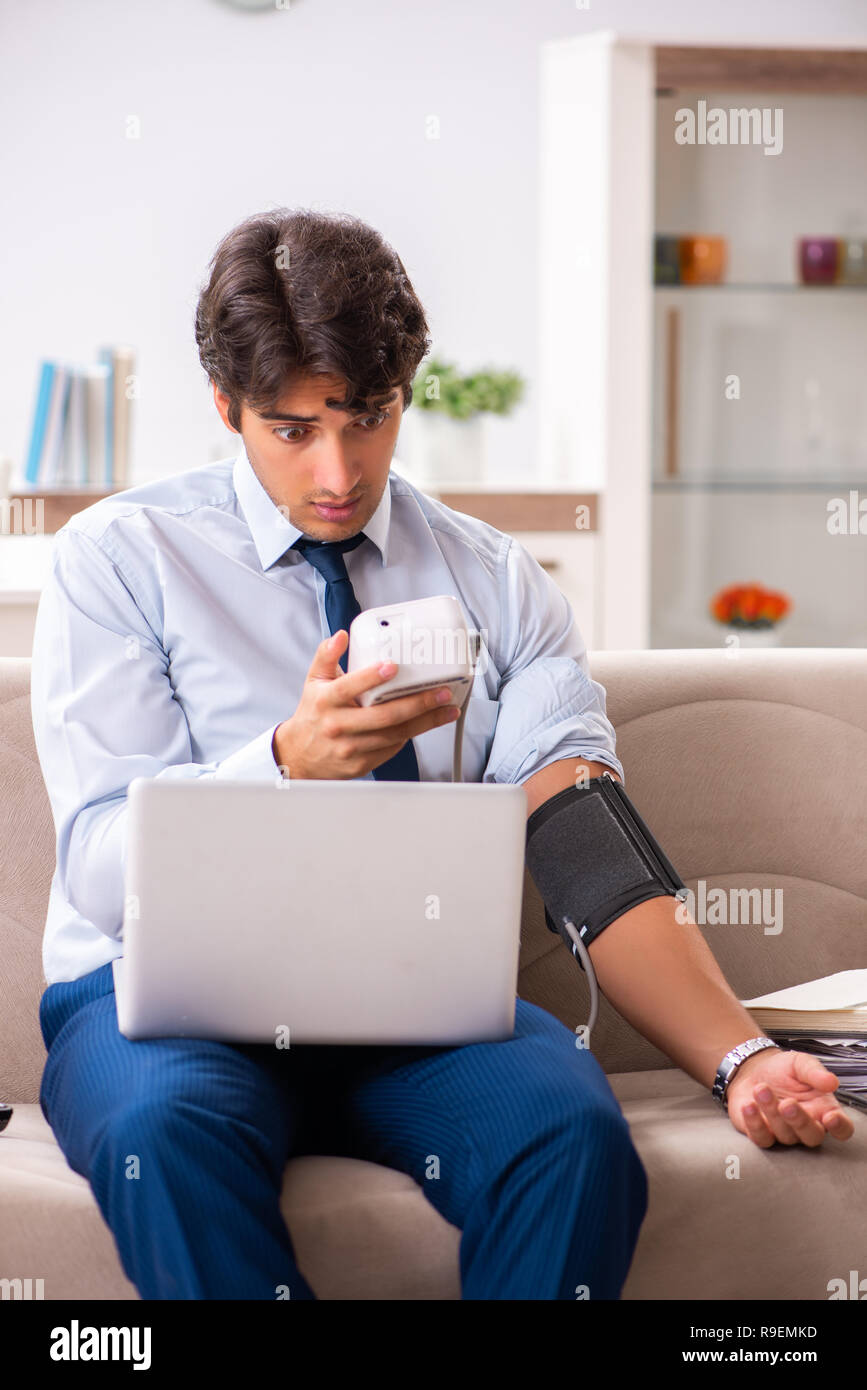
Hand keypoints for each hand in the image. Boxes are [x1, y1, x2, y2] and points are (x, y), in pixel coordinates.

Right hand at [272, 629, 459, 778]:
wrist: (300, 756)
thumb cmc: (313, 714)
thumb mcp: (314, 681)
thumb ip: (326, 656)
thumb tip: (340, 636)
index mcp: (326, 701)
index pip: (349, 687)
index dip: (371, 677)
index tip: (392, 666)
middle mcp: (338, 725)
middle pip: (383, 716)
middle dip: (417, 703)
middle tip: (440, 692)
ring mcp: (350, 747)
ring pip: (394, 735)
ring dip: (425, 722)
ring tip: (447, 710)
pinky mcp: (362, 763)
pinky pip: (392, 748)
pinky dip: (411, 735)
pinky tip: (427, 723)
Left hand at [725, 1045, 855, 1147]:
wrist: (753, 1069)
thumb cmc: (782, 1070)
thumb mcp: (801, 1064)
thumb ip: (815, 1073)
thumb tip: (832, 1082)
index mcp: (824, 1109)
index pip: (842, 1128)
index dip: (840, 1127)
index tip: (831, 1117)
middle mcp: (807, 1125)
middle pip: (811, 1136)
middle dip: (800, 1121)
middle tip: (787, 1103)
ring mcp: (785, 1133)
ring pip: (785, 1135)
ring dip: (772, 1112)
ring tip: (761, 1089)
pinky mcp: (763, 1134)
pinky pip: (761, 1138)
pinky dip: (754, 1123)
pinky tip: (749, 1105)